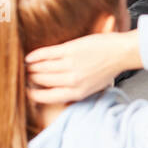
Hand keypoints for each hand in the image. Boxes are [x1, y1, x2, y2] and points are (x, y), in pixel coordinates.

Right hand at [25, 32, 139, 103]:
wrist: (122, 52)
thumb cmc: (109, 69)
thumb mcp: (94, 88)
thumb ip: (76, 91)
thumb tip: (59, 94)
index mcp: (77, 93)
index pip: (47, 97)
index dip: (34, 95)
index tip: (28, 91)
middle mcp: (72, 81)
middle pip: (42, 81)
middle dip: (31, 79)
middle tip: (25, 75)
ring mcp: (70, 65)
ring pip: (42, 68)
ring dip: (31, 67)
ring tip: (26, 66)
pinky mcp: (69, 50)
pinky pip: (46, 54)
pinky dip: (35, 56)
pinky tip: (29, 57)